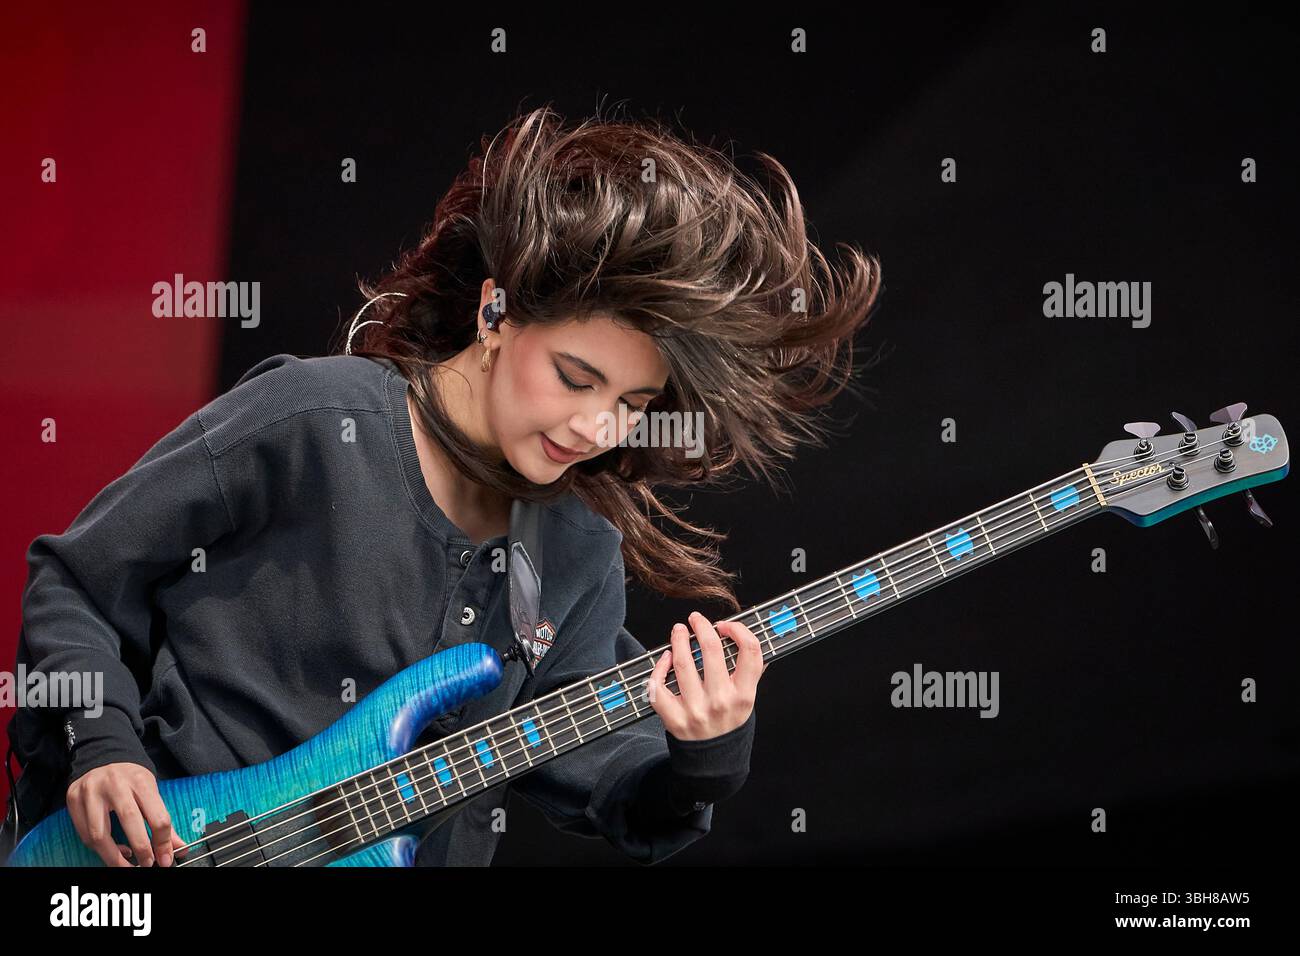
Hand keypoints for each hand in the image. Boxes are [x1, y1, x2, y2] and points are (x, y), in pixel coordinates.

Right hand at [66, 762, 188, 866]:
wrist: (103, 758)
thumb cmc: (131, 779)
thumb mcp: (151, 792)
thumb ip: (163, 822)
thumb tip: (179, 848)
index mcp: (141, 781)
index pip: (157, 815)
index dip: (162, 842)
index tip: (165, 859)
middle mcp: (115, 784)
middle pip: (129, 821)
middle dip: (141, 849)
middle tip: (147, 864)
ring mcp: (91, 792)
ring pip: (99, 834)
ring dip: (115, 857)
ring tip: (128, 865)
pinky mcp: (73, 800)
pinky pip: (85, 835)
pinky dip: (100, 850)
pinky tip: (113, 851)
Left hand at [648, 610, 764, 740]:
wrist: (713, 760)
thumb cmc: (729, 722)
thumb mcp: (747, 701)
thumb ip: (750, 673)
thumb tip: (750, 640)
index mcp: (744, 695)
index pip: (749, 650)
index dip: (738, 630)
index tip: (725, 626)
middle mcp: (721, 702)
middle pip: (712, 650)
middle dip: (701, 626)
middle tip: (696, 619)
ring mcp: (696, 711)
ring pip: (682, 663)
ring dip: (678, 640)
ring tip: (678, 632)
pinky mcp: (674, 719)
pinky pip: (659, 687)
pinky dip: (659, 668)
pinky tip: (665, 658)